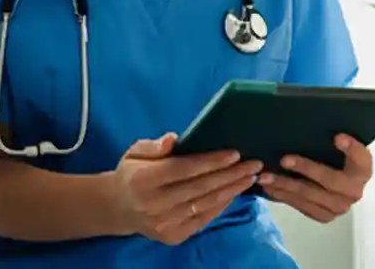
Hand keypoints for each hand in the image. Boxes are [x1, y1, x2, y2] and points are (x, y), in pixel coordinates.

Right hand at [110, 133, 261, 244]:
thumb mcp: (135, 152)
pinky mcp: (173, 236)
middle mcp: (154, 205)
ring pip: (205, 204)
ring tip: (251, 176)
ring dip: (232, 189)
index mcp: (143, 180)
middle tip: (254, 164)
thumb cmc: (133, 173)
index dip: (211, 162)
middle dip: (231, 175)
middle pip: (200, 187)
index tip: (235, 153)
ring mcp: (164, 224)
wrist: (119, 208)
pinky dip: (222, 205)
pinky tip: (235, 191)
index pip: (184, 169)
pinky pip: (203, 218)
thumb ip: (154, 146)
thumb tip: (174, 139)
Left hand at [257, 134, 372, 222]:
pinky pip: (303, 207)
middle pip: (331, 181)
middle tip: (285, 160)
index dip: (351, 148)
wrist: (339, 181)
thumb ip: (336, 140)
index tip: (338, 137)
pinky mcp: (325, 215)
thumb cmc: (336, 158)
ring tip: (267, 177)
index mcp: (363, 169)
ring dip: (287, 186)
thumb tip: (324, 127)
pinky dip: (285, 197)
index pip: (362, 158)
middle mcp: (354, 191)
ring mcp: (339, 206)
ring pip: (312, 197)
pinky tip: (271, 187)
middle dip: (306, 169)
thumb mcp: (340, 146)